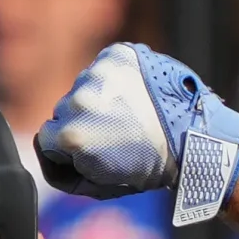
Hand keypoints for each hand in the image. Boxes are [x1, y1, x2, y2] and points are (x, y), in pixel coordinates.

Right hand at [36, 42, 238, 225]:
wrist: (192, 137)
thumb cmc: (149, 168)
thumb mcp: (102, 183)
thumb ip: (69, 169)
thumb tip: (52, 150)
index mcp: (70, 135)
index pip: (46, 139)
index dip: (66, 151)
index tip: (89, 154)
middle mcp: (78, 100)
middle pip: (64, 110)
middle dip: (83, 123)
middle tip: (115, 133)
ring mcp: (96, 73)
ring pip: (84, 88)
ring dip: (99, 99)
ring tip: (129, 113)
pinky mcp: (116, 55)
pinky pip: (103, 69)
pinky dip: (115, 80)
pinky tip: (135, 95)